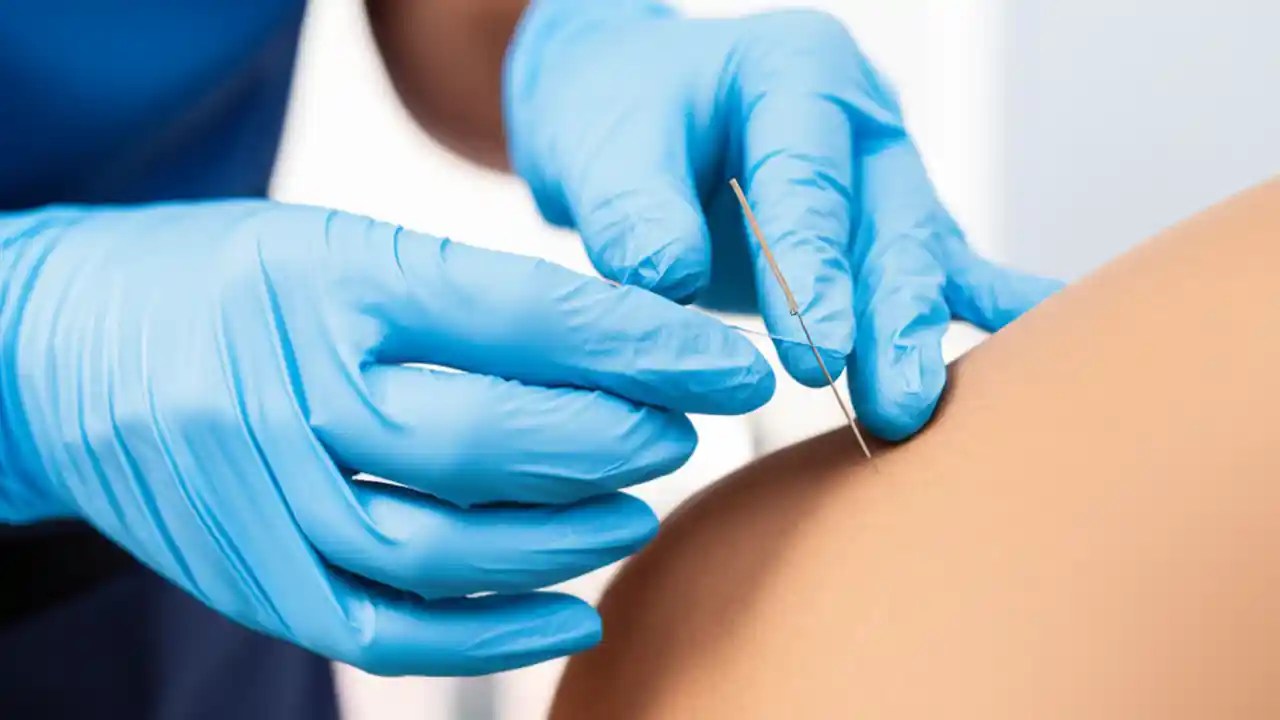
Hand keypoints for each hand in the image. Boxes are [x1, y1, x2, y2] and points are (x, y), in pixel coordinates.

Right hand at [0, 201, 772, 674]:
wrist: (63, 351)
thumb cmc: (225, 283)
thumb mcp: (345, 247)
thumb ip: (475, 298)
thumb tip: (619, 349)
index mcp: (328, 288)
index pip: (524, 321)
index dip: (644, 346)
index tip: (726, 362)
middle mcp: (292, 396)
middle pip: (491, 440)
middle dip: (614, 439)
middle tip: (681, 427)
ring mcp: (268, 501)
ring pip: (449, 545)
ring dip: (569, 536)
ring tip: (636, 506)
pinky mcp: (259, 580)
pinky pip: (390, 629)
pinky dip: (494, 632)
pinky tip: (573, 609)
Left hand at [505, 1, 1061, 438]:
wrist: (628, 115)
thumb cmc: (621, 115)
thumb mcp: (601, 146)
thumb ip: (632, 209)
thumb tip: (670, 279)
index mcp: (795, 70)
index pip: (810, 175)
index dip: (815, 263)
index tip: (816, 343)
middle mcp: (856, 119)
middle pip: (890, 219)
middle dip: (891, 315)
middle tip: (891, 396)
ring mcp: (881, 174)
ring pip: (919, 256)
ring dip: (919, 335)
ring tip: (916, 407)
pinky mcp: (880, 229)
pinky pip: (943, 267)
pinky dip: (986, 304)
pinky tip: (1036, 341)